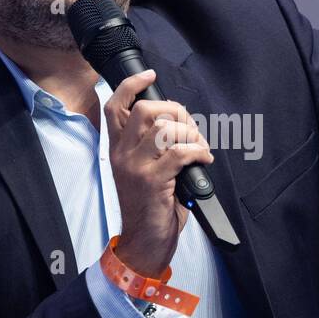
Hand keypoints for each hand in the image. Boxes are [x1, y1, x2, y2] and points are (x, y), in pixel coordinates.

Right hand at [104, 68, 212, 275]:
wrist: (144, 243)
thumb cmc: (149, 207)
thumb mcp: (142, 172)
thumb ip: (152, 146)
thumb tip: (179, 124)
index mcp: (117, 150)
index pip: (114, 106)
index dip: (131, 85)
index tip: (149, 75)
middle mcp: (122, 155)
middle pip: (145, 109)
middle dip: (175, 111)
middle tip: (189, 128)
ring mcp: (136, 167)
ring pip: (165, 128)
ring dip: (190, 133)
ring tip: (198, 148)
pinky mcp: (154, 181)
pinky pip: (180, 152)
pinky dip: (199, 151)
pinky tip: (204, 159)